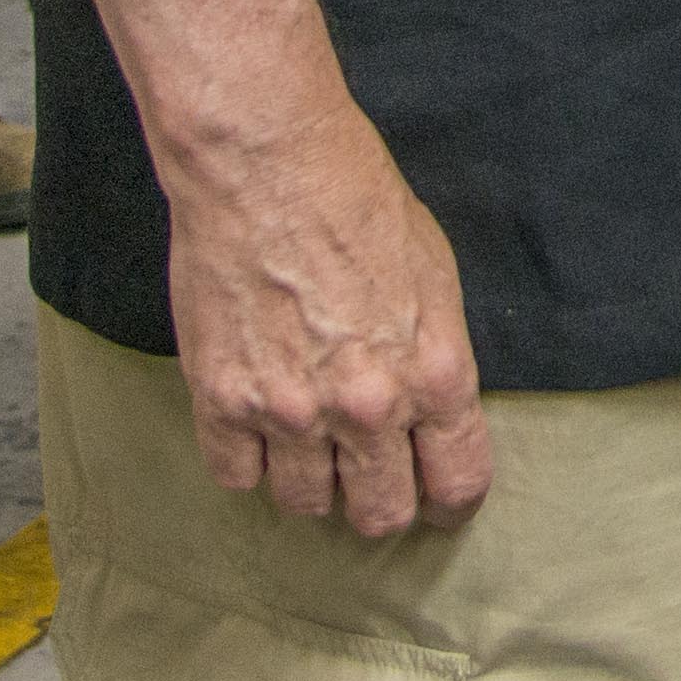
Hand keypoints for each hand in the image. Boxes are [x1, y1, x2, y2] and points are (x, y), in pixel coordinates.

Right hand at [166, 111, 490, 534]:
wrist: (269, 166)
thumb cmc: (358, 203)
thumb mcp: (435, 278)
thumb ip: (435, 360)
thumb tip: (431, 416)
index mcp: (434, 374)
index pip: (458, 483)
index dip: (449, 500)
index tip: (436, 498)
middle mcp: (367, 408)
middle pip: (379, 514)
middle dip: (379, 500)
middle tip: (367, 475)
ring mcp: (291, 411)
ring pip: (305, 504)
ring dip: (310, 480)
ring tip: (307, 438)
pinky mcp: (223, 401)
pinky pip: (236, 477)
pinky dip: (247, 461)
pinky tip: (257, 424)